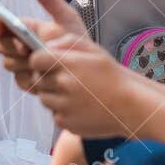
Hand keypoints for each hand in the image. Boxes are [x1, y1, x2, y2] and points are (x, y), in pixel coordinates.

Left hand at [0, 0, 134, 137]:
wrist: (130, 105)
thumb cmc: (111, 76)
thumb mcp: (93, 50)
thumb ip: (66, 42)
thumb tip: (46, 47)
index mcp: (67, 63)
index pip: (34, 60)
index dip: (39, 60)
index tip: (48, 63)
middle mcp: (62, 84)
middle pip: (36, 80)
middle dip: (46, 78)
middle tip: (66, 79)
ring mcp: (63, 105)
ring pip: (44, 99)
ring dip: (54, 96)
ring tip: (75, 93)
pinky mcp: (65, 122)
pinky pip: (55, 115)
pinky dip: (63, 111)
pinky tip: (80, 106)